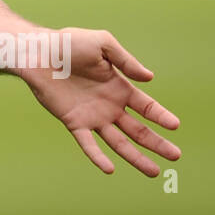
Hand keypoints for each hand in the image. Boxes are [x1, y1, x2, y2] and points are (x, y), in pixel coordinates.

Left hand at [20, 27, 180, 175]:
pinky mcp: (74, 122)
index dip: (161, 116)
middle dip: (157, 143)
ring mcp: (93, 117)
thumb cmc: (69, 43)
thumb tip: (150, 78)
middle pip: (139, 130)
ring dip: (136, 157)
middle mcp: (109, 106)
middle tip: (175, 156)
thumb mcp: (102, 44)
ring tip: (154, 172)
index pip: (146, 107)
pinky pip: (88, 144)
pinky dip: (98, 157)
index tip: (175, 125)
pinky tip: (110, 169)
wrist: (38, 52)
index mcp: (119, 88)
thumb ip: (126, 60)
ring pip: (119, 142)